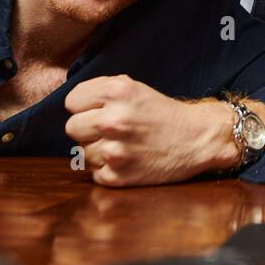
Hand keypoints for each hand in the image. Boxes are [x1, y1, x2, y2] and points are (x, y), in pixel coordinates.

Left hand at [65, 75, 264, 185]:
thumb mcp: (133, 87)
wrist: (197, 139)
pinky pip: (94, 172)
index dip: (85, 106)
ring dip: (98, 150)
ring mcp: (114, 151)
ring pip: (82, 152)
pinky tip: (128, 160)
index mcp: (117, 92)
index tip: (100, 110)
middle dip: (89, 128)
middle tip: (113, 129)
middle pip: (72, 127)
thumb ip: (99, 91)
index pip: (71, 102)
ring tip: (123, 145)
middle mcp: (113, 120)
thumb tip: (67, 105)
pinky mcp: (117, 177)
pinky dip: (108, 169)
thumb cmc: (162, 113)